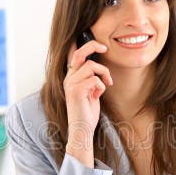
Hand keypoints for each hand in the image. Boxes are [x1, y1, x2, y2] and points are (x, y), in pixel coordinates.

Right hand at [64, 40, 112, 166]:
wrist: (82, 129)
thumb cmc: (87, 111)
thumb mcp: (90, 91)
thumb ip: (91, 78)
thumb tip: (99, 66)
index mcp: (71, 77)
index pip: (74, 54)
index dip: (86, 45)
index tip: (101, 45)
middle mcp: (69, 78)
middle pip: (79, 53)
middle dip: (93, 46)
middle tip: (105, 47)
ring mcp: (71, 84)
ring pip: (91, 66)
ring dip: (104, 73)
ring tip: (106, 83)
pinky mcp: (76, 91)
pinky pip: (95, 80)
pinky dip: (101, 86)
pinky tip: (98, 95)